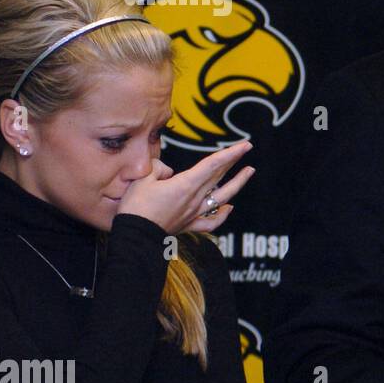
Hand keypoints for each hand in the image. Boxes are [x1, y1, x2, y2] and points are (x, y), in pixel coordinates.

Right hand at [116, 141, 255, 234]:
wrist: (135, 236)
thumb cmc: (136, 207)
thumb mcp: (142, 178)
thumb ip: (158, 167)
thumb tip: (168, 171)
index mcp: (185, 184)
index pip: (212, 164)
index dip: (230, 154)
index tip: (245, 145)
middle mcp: (194, 198)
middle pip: (219, 177)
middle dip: (234, 161)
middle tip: (246, 148)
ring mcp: (193, 213)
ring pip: (222, 197)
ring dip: (237, 183)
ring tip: (249, 172)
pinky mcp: (188, 225)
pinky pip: (210, 222)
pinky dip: (222, 215)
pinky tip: (229, 209)